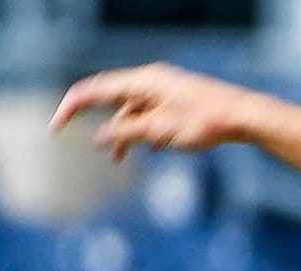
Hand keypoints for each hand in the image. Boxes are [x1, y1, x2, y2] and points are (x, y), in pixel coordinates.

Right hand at [50, 63, 270, 162]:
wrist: (245, 118)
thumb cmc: (205, 122)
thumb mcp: (160, 130)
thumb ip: (129, 132)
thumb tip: (101, 138)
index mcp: (142, 81)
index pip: (95, 89)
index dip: (71, 107)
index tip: (55, 127)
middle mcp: (152, 81)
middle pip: (113, 100)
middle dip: (100, 124)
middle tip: (84, 143)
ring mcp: (167, 90)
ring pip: (135, 111)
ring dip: (126, 134)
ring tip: (119, 158)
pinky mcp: (180, 101)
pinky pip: (153, 115)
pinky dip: (147, 131)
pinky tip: (154, 148)